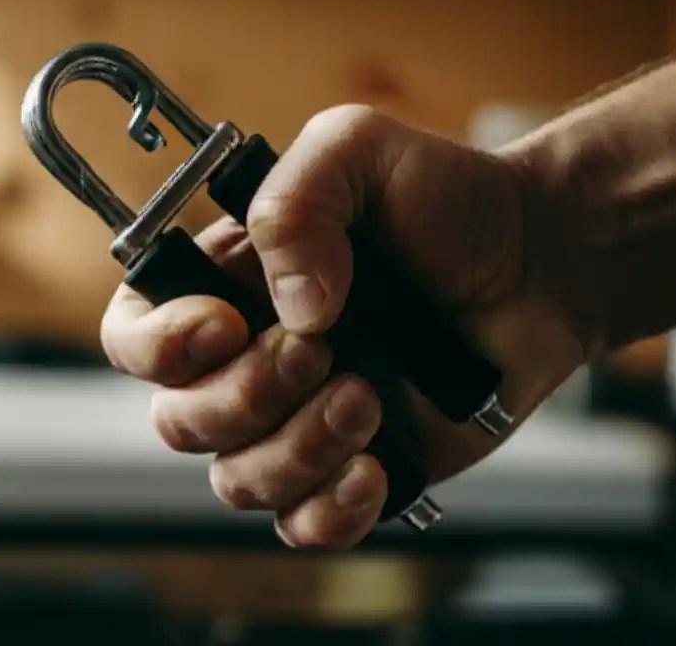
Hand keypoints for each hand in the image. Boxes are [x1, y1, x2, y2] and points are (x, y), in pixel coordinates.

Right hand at [100, 104, 588, 547]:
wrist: (540, 263)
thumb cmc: (444, 201)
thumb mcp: (360, 149)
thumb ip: (297, 200)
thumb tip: (291, 307)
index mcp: (224, 285)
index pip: (134, 334)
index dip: (158, 345)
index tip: (228, 324)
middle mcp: (244, 360)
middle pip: (178, 420)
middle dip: (245, 395)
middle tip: (323, 351)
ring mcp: (296, 421)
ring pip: (237, 480)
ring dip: (299, 447)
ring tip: (370, 399)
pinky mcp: (351, 469)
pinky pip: (301, 525)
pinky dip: (329, 511)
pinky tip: (376, 468)